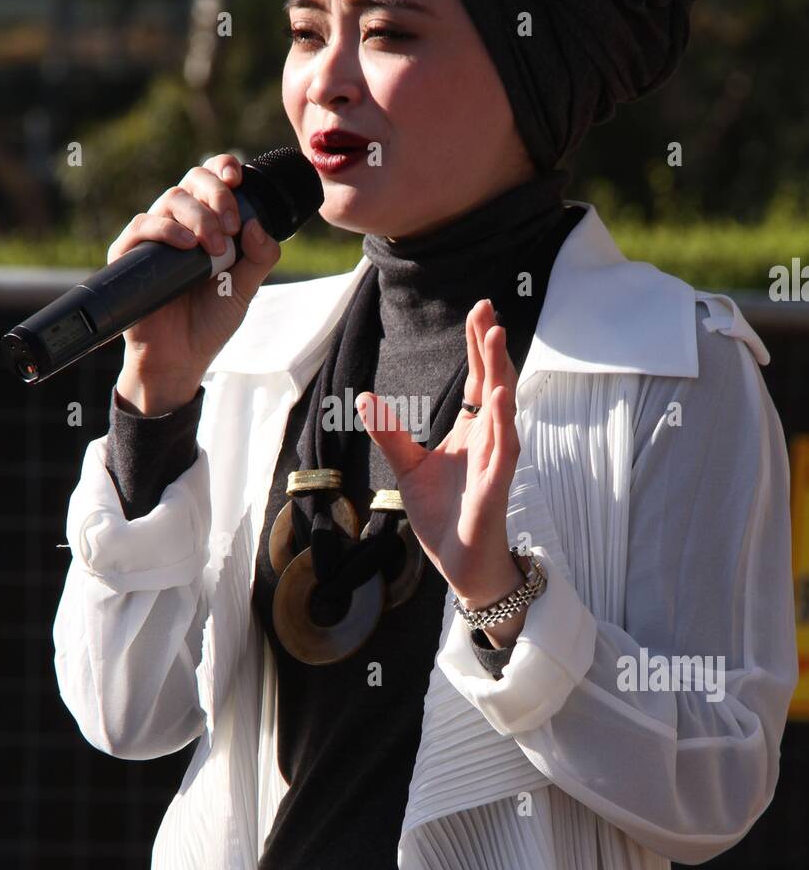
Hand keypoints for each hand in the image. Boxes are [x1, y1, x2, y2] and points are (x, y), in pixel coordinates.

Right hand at [108, 152, 279, 389]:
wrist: (181, 358)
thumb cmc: (210, 321)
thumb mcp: (246, 288)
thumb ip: (260, 258)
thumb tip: (257, 225)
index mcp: (207, 223)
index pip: (210, 179)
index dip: (222, 167)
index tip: (238, 179)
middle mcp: (179, 224)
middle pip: (192, 180)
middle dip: (217, 194)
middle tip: (232, 226)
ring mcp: (154, 238)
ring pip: (171, 199)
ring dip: (199, 216)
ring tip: (215, 247)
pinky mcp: (129, 255)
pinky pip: (142, 225)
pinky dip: (166, 229)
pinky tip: (187, 245)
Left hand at [355, 298, 524, 638]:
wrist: (458, 562)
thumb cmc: (443, 516)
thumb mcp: (407, 468)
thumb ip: (390, 434)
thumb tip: (364, 398)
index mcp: (471, 431)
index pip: (478, 378)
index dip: (477, 345)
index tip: (478, 310)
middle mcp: (488, 438)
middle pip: (493, 381)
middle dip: (490, 345)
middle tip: (487, 307)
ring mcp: (496, 458)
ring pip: (503, 406)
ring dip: (500, 371)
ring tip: (495, 335)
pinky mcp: (497, 483)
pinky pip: (504, 446)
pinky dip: (502, 420)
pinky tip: (499, 394)